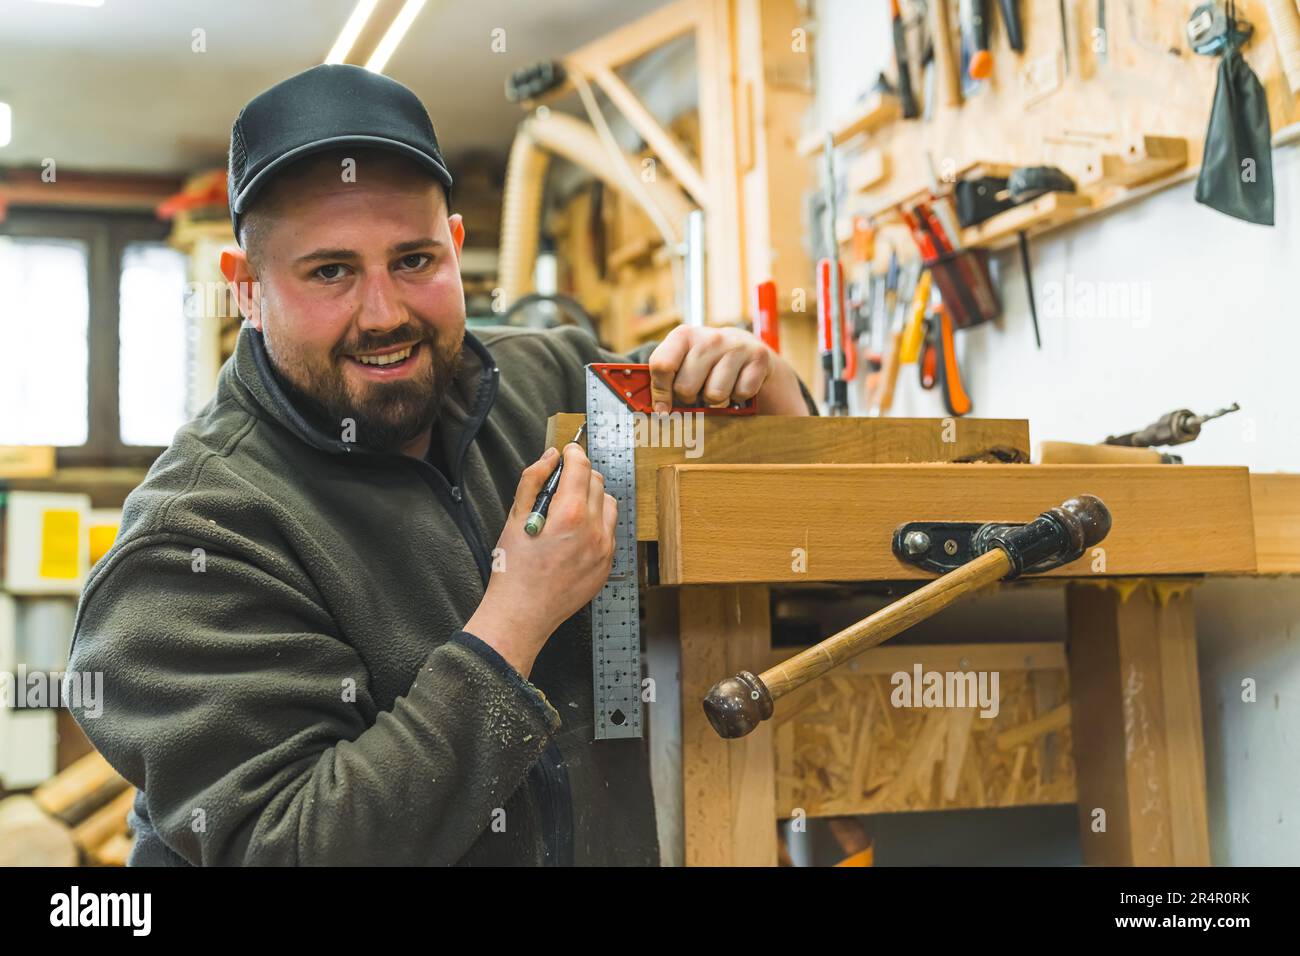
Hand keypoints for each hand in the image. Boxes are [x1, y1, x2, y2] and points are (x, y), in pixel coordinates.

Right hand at [464, 442, 616, 677]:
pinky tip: (575, 534)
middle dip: (581, 475)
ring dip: (593, 499)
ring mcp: (604, 549)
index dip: (574, 453)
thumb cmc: (514, 569)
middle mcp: (593, 529)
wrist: (522, 613)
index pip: (581, 466)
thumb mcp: (514, 517)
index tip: (568, 451)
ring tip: (570, 509)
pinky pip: (610, 532)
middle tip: (562, 482)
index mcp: (568, 514)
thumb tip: (550, 457)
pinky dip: (597, 524)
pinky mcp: (607, 565)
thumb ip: (533, 480)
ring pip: (609, 505)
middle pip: (597, 482)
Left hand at [647, 325, 809, 415]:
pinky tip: (737, 384)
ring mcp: (736, 346)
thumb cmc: (705, 363)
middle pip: (685, 388)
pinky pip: (741, 394)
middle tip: (697, 392)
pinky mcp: (758, 358)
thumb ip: (663, 381)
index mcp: (683, 335)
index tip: (663, 409)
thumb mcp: (682, 363)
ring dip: (715, 400)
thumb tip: (656, 411)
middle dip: (689, 398)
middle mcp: (710, 337)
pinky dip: (738, 396)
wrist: (745, 350)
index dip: (659, 393)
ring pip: (714, 395)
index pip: (662, 366)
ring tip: (717, 387)